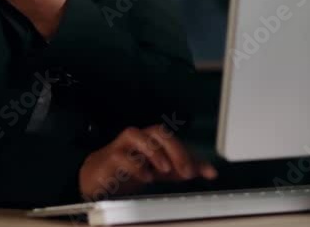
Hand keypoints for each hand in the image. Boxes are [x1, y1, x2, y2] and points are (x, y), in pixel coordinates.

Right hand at [78, 125, 216, 200]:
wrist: (99, 176)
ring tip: (166, 169)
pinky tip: (146, 177)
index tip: (207, 172)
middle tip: (187, 170)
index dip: (190, 154)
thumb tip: (210, 171)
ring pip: (135, 135)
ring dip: (154, 152)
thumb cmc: (130, 169)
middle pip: (157, 132)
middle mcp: (138, 139)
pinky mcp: (109, 158)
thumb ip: (182, 169)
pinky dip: (135, 166)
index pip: (173, 140)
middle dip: (175, 149)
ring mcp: (122, 146)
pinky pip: (120, 156)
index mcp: (152, 140)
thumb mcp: (160, 171)